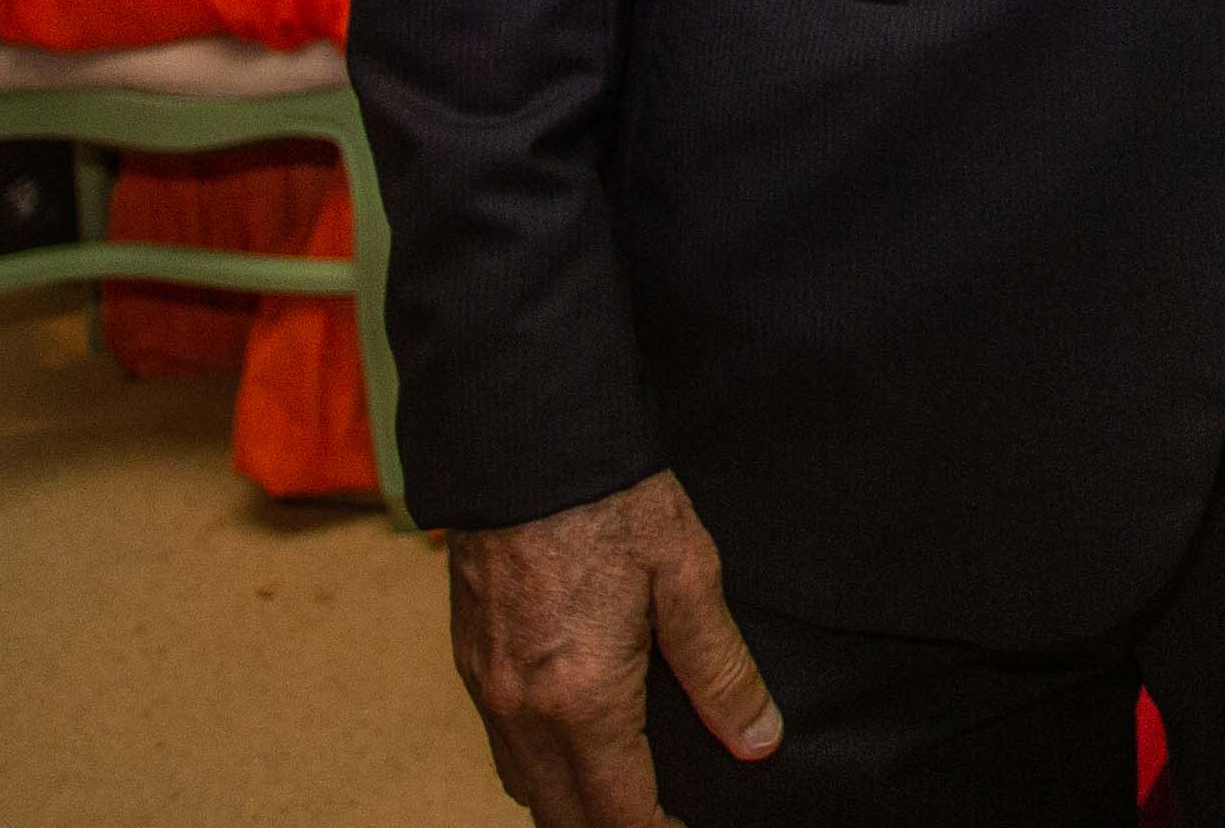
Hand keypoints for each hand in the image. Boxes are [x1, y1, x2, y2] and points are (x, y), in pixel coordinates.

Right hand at [448, 476, 777, 827]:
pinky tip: (575, 741)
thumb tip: (757, 739)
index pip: (621, 818)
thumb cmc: (610, 499)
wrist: (522, 436)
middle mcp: (522, 711)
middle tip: (663, 818)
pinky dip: (538, 765)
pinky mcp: (467, 659)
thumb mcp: (687, 576)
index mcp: (584, 702)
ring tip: (625, 790)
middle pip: (563, 821)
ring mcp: (485, 689)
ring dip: (572, 805)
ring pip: (525, 787)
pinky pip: (501, 744)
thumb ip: (721, 669)